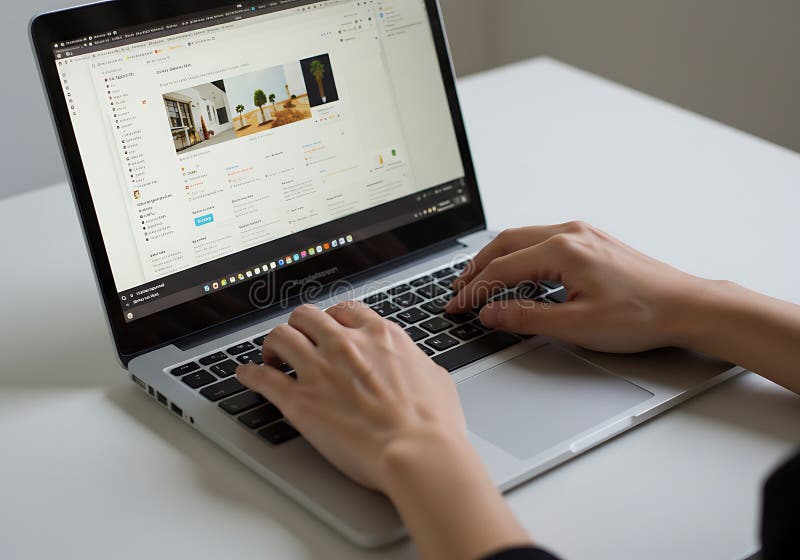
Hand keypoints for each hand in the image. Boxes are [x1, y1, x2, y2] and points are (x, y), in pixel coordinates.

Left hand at [236, 303, 531, 558]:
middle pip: (306, 316)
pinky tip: (246, 375)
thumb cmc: (433, 423)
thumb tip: (415, 365)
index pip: (345, 311)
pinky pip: (262, 377)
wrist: (417, 452)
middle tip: (298, 340)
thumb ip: (415, 362)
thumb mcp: (435, 377)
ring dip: (273, 344)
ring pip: (281, 336)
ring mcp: (319, 369)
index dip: (332, 320)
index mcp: (379, 335)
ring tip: (271, 355)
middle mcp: (345, 344)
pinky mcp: (299, 400)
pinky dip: (250, 374)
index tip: (327, 329)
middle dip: (300, 326)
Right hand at [446, 221, 709, 352]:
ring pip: (523, 237)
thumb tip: (491, 313)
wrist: (687, 305)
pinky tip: (517, 270)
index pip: (501, 269)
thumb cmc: (642, 315)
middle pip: (505, 243)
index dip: (474, 291)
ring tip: (479, 279)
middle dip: (477, 267)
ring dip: (496, 257)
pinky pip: (542, 239)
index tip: (457, 307)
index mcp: (562, 250)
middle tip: (458, 290)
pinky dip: (519, 254)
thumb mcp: (577, 325)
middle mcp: (569, 233)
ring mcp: (582, 233)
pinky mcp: (592, 240)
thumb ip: (526, 318)